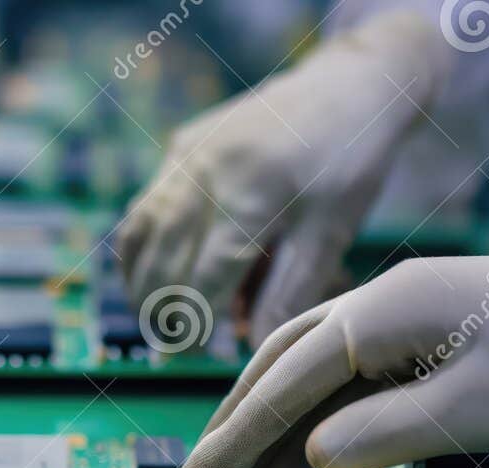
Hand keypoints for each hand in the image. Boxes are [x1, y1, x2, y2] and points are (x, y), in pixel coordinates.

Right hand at [116, 10, 447, 344]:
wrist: (346, 86)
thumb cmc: (349, 165)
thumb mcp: (331, 232)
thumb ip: (290, 292)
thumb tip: (254, 349)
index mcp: (253, 195)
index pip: (206, 277)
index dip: (194, 325)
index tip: (191, 360)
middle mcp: (209, 171)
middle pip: (165, 258)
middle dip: (162, 311)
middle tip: (169, 349)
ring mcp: (189, 154)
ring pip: (144, 231)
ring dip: (141, 282)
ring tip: (152, 318)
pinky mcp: (181, 145)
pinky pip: (146, 204)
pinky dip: (139, 246)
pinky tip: (147, 274)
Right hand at [173, 240, 488, 467]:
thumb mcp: (480, 410)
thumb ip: (385, 432)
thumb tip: (311, 455)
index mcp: (387, 312)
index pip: (286, 379)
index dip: (236, 436)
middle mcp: (390, 304)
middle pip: (287, 362)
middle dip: (241, 423)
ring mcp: (417, 318)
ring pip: (321, 370)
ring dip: (281, 423)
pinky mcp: (444, 339)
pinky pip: (362, 378)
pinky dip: (329, 418)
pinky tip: (321, 454)